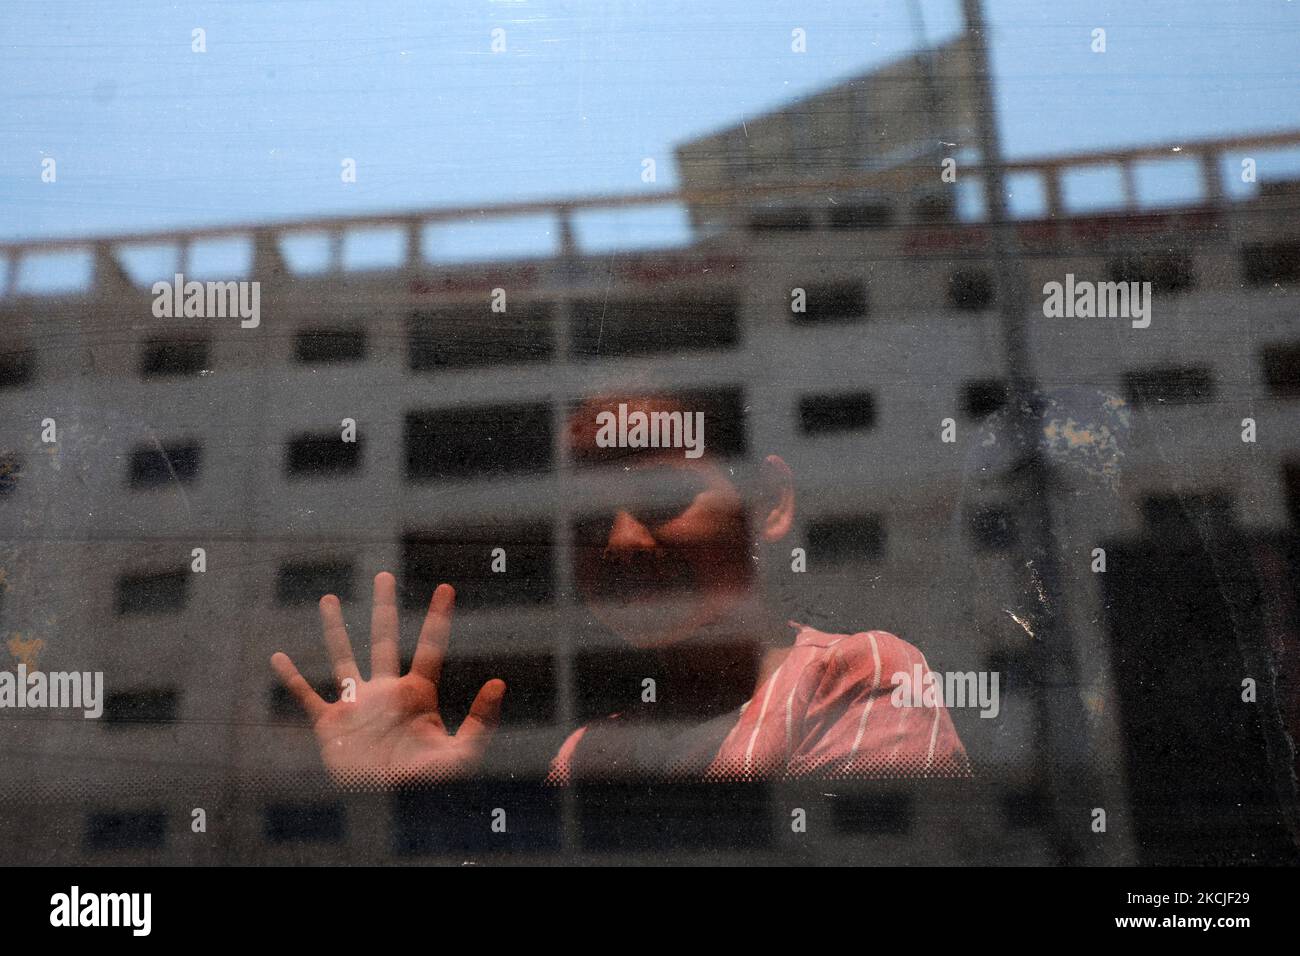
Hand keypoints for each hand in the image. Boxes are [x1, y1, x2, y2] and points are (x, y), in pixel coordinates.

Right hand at [271, 572, 505, 786]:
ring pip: (343, 656)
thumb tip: (499, 682)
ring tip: (329, 599)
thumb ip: (482, 721)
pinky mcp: (331, 722)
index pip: (430, 646)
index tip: (447, 587)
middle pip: (385, 637)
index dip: (438, 617)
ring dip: (335, 629)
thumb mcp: (462, 753)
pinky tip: (277, 658)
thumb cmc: (428, 781)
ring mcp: (357, 703)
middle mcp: (385, 690)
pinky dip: (291, 679)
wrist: (389, 804)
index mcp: (416, 692)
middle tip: (385, 575)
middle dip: (385, 607)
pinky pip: (307, 696)